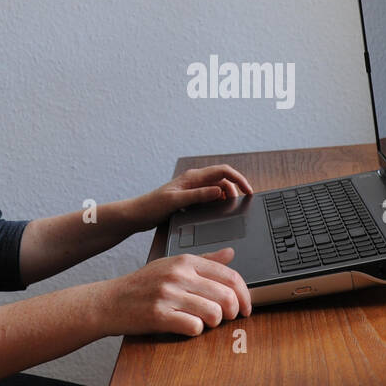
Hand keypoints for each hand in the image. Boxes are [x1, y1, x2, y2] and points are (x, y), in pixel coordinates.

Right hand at [93, 247, 250, 336]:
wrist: (109, 301)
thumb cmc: (142, 285)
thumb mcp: (172, 265)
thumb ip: (204, 261)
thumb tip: (230, 254)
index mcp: (185, 261)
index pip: (229, 276)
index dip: (245, 295)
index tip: (246, 307)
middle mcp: (178, 275)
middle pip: (226, 296)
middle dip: (233, 312)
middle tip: (228, 318)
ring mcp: (168, 295)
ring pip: (213, 313)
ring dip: (214, 323)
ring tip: (206, 322)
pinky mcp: (159, 315)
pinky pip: (193, 327)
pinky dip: (196, 331)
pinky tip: (187, 327)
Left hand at [130, 164, 254, 231]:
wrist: (137, 215)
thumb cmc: (152, 206)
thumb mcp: (177, 201)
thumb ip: (198, 195)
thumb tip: (218, 192)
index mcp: (193, 177)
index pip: (223, 171)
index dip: (239, 179)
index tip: (248, 190)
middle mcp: (194, 180)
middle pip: (223, 179)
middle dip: (235, 189)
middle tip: (241, 203)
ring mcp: (192, 188)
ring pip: (217, 188)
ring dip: (226, 196)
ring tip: (230, 208)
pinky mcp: (189, 198)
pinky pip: (209, 196)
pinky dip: (217, 202)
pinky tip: (217, 211)